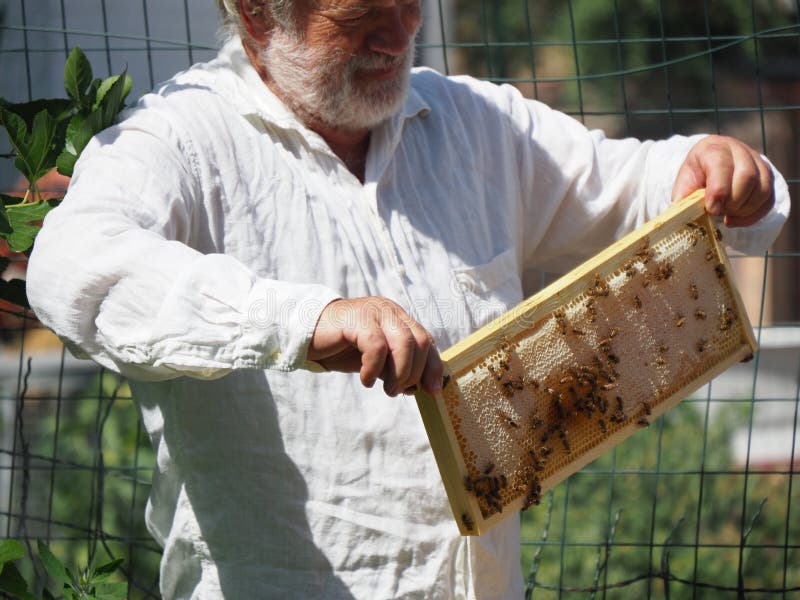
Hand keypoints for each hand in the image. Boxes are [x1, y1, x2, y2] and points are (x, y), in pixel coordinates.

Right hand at [307, 297, 443, 395]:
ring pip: (403, 343)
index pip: (426, 340)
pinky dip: (374, 368)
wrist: (306, 334)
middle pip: (420, 341)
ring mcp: (374, 313)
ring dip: (400, 373)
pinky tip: (365, 380)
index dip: (433, 366)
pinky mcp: (357, 320)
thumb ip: (395, 369)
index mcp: (398, 318)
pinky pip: (377, 345)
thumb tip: (419, 388)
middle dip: (415, 372)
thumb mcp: (375, 360)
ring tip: (387, 390)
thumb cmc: (341, 347)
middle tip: (398, 391)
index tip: (432, 390)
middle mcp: (389, 311)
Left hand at [671, 135, 773, 226]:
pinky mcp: (767, 176)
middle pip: (747, 176)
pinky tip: (736, 219)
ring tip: (727, 215)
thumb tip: (681, 216)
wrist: (710, 165)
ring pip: (762, 188)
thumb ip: (683, 198)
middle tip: (720, 212)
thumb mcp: (684, 183)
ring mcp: (757, 162)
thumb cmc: (696, 176)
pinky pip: (769, 199)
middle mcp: (739, 151)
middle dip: (733, 202)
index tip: (712, 209)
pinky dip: (754, 215)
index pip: (722, 166)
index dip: (719, 191)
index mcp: (713, 149)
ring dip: (744, 210)